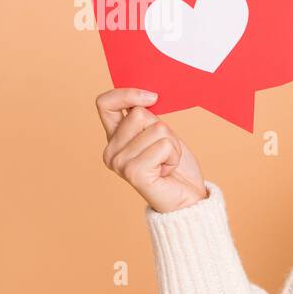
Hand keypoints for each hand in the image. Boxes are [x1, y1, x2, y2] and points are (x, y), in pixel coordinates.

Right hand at [96, 87, 208, 213]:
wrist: (187, 198)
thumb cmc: (175, 166)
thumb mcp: (160, 134)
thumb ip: (147, 118)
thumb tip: (147, 95)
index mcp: (114, 139)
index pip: (105, 103)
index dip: (127, 94)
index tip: (152, 97)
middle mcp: (111, 151)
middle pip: (139, 114)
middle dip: (163, 128)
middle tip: (166, 150)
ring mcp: (119, 163)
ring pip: (156, 128)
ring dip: (172, 144)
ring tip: (167, 162)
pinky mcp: (134, 172)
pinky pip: (163, 145)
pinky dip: (174, 155)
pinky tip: (167, 170)